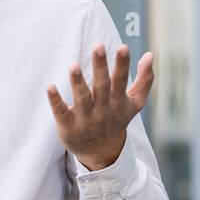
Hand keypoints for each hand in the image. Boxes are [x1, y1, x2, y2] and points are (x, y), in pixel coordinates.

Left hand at [46, 44, 154, 170]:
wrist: (103, 154)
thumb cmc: (117, 119)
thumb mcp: (135, 103)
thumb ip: (144, 79)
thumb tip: (150, 53)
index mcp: (118, 101)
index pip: (121, 81)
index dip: (122, 64)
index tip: (123, 47)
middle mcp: (103, 109)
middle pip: (102, 86)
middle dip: (100, 67)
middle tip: (99, 46)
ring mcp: (85, 119)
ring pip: (82, 99)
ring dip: (78, 82)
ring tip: (74, 65)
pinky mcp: (68, 127)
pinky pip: (61, 112)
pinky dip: (56, 101)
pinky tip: (50, 86)